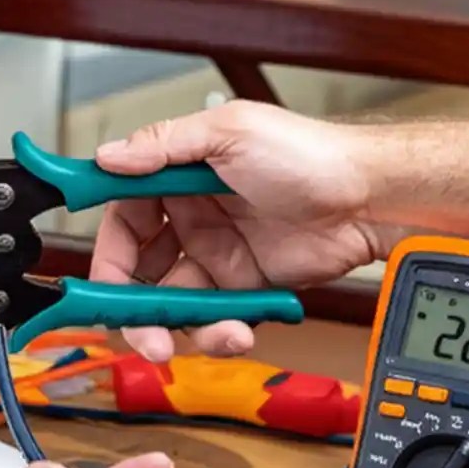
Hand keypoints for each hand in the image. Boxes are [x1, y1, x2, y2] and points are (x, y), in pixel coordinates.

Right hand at [91, 101, 407, 360]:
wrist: (372, 199)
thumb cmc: (310, 154)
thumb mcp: (229, 132)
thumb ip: (164, 146)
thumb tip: (110, 157)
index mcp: (178, 179)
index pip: (122, 223)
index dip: (107, 256)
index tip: (97, 286)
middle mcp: (191, 220)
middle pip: (139, 274)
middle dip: (135, 309)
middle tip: (143, 333)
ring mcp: (216, 257)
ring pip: (174, 304)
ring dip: (181, 328)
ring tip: (207, 335)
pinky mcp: (244, 288)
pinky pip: (214, 318)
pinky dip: (219, 332)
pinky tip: (236, 330)